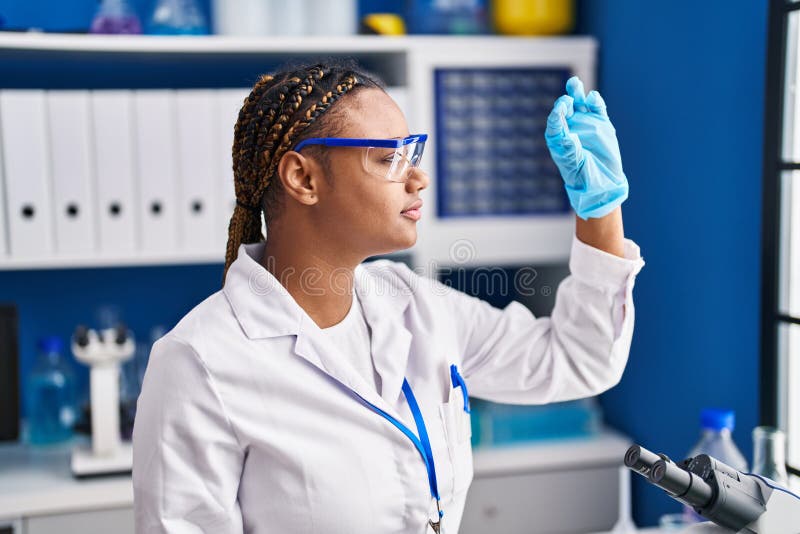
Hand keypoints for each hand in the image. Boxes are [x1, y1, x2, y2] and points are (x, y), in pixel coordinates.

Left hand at [544, 76, 627, 219]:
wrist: (602, 183)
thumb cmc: (583, 176)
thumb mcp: (573, 162)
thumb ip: (569, 147)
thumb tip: (565, 132)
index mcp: (558, 138)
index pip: (555, 121)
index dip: (557, 114)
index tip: (560, 110)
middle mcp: (570, 128)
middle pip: (565, 108)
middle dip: (565, 102)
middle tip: (568, 101)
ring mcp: (586, 124)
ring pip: (579, 103)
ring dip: (576, 92)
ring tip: (574, 82)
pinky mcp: (601, 123)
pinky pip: (597, 108)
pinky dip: (595, 101)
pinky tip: (592, 98)